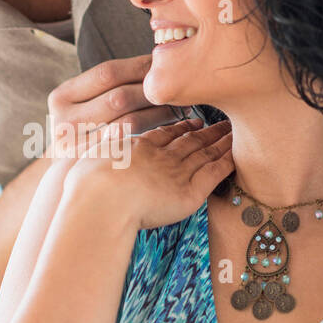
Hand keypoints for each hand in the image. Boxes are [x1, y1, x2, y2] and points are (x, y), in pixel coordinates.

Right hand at [47, 55, 179, 160]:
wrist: (68, 178)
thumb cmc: (85, 133)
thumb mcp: (83, 106)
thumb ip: (108, 87)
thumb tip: (156, 60)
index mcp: (61, 97)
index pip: (107, 73)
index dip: (139, 66)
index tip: (162, 65)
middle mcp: (64, 122)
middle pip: (120, 97)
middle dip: (153, 91)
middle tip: (178, 87)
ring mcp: (78, 148)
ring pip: (130, 122)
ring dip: (159, 112)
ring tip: (178, 107)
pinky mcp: (96, 167)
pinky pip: (134, 146)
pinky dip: (156, 133)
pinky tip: (171, 128)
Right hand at [65, 117, 233, 231]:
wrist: (100, 200)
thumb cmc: (86, 187)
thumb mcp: (85, 163)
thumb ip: (95, 157)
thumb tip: (85, 157)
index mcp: (137, 148)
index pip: (163, 135)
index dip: (178, 127)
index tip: (190, 122)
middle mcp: (160, 156)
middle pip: (189, 140)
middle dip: (206, 131)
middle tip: (221, 123)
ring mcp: (177, 172)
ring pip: (205, 153)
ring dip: (221, 143)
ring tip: (234, 134)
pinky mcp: (190, 192)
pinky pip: (214, 173)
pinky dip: (227, 163)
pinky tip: (237, 155)